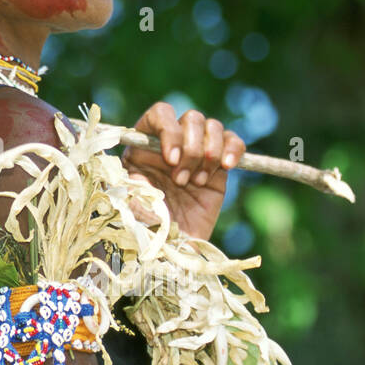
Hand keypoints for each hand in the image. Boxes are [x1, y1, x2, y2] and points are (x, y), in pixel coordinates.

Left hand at [120, 102, 244, 241]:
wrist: (173, 249)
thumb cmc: (146, 225)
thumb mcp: (131, 201)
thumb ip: (134, 180)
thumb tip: (139, 161)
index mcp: (146, 145)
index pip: (160, 114)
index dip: (169, 130)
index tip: (170, 159)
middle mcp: (172, 144)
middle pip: (190, 118)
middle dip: (190, 148)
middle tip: (180, 180)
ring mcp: (198, 153)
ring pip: (213, 126)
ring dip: (208, 152)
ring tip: (198, 181)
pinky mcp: (220, 167)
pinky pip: (233, 142)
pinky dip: (233, 149)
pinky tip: (226, 166)